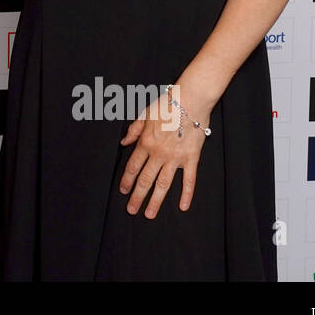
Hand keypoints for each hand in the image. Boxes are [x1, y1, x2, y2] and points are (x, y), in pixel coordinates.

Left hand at [117, 91, 209, 218]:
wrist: (190, 100)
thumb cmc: (167, 104)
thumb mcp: (144, 114)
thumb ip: (134, 130)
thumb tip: (123, 142)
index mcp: (145, 143)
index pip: (132, 167)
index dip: (126, 181)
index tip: (123, 191)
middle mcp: (158, 154)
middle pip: (145, 180)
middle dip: (137, 196)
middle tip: (131, 210)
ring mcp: (175, 158)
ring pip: (163, 185)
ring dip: (155, 201)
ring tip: (149, 214)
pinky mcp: (191, 158)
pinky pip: (189, 180)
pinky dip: (186, 194)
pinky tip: (183, 206)